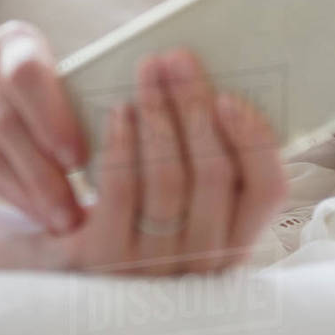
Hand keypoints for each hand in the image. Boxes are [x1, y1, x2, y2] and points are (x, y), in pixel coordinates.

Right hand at [0, 19, 88, 234]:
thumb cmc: (28, 76)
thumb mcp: (51, 67)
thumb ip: (76, 95)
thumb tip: (121, 142)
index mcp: (14, 42)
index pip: (27, 75)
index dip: (53, 118)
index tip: (80, 159)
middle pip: (5, 123)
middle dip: (42, 173)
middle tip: (74, 211)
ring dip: (25, 192)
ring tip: (57, 220)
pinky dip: (7, 193)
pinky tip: (32, 211)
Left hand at [43, 48, 288, 275]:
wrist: (66, 277)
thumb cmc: (135, 227)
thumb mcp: (183, 211)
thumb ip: (206, 169)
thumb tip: (213, 92)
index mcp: (234, 246)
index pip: (267, 191)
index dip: (254, 141)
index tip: (229, 96)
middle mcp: (202, 264)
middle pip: (214, 174)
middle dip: (195, 105)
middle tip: (178, 58)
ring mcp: (152, 268)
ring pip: (169, 178)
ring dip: (159, 113)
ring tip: (148, 72)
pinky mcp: (103, 262)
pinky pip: (122, 191)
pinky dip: (124, 143)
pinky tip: (119, 112)